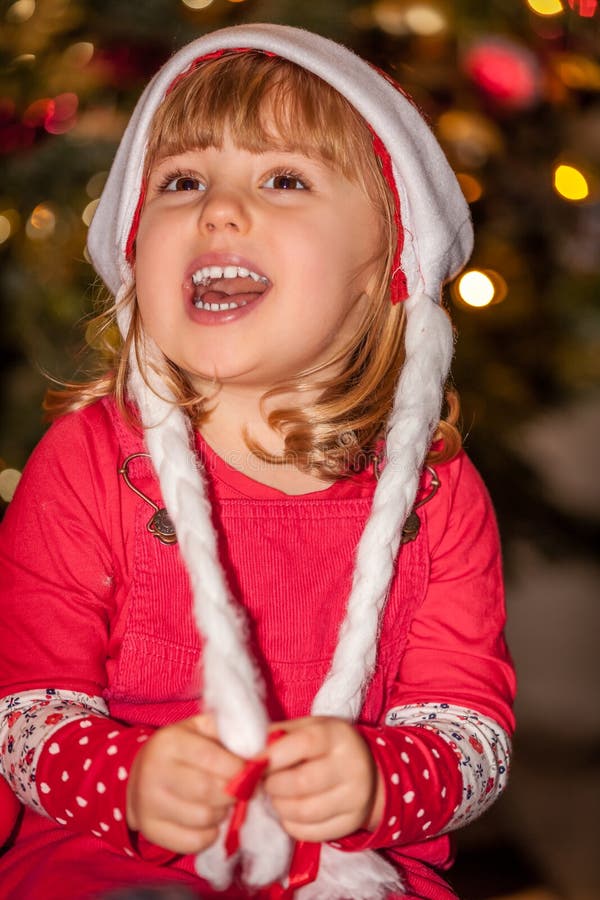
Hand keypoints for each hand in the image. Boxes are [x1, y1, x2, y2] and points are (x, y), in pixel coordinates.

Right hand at [126, 714, 243, 854]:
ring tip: (223, 803)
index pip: (213, 759)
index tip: (252, 772)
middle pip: (209, 791)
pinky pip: (193, 842)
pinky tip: (209, 822)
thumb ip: (228, 733)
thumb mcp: (199, 729)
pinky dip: (210, 835)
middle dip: (233, 793)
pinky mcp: (150, 830)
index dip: (240, 769)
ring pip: (203, 818)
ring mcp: (148, 804)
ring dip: (223, 814)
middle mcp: (154, 772)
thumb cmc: (180, 749)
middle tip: (241, 790)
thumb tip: (260, 750)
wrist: (138, 776)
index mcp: (168, 742)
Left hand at [263, 716, 381, 842]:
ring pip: (303, 811)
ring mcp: (355, 798)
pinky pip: (309, 832)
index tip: (255, 763)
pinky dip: (290, 824)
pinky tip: (289, 811)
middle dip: (273, 785)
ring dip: (279, 806)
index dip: (273, 756)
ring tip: (276, 795)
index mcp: (338, 735)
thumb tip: (249, 753)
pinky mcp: (351, 823)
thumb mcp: (309, 727)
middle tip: (264, 782)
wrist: (367, 771)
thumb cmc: (326, 745)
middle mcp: (352, 766)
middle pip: (301, 782)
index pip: (303, 744)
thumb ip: (280, 735)